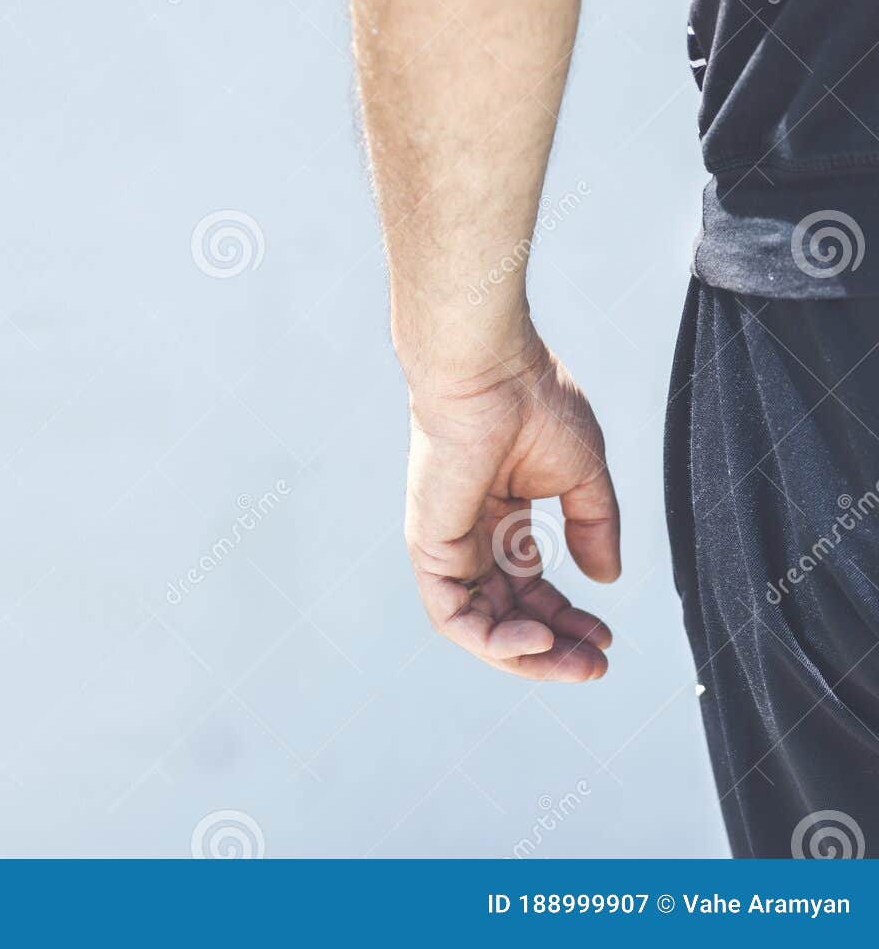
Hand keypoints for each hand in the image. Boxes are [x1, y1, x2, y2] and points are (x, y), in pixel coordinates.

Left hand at [403, 331, 619, 681]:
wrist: (491, 371)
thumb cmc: (533, 402)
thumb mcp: (582, 476)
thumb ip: (594, 528)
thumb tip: (605, 579)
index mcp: (502, 516)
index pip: (531, 585)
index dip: (568, 618)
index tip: (607, 640)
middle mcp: (471, 535)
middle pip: (508, 613)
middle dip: (554, 647)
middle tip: (597, 665)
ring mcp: (447, 544)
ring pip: (479, 626)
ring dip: (527, 656)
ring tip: (575, 663)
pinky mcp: (430, 547)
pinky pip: (453, 614)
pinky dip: (492, 640)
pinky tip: (537, 639)